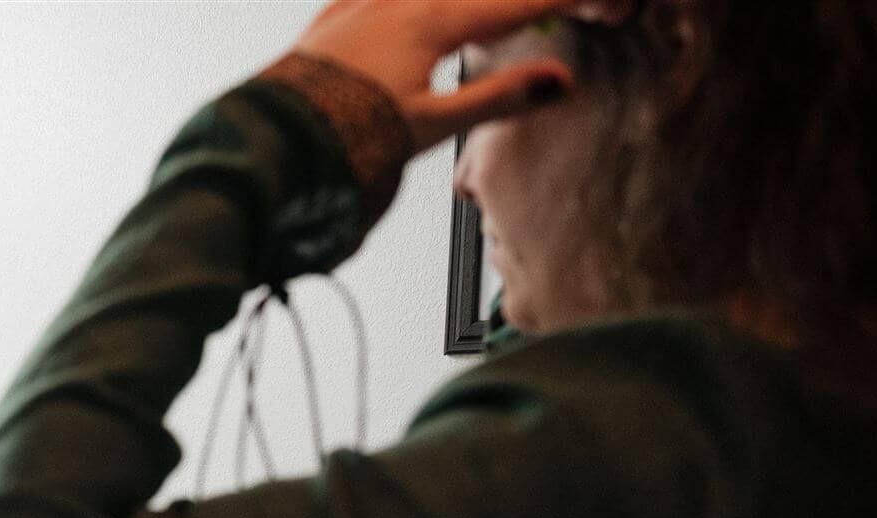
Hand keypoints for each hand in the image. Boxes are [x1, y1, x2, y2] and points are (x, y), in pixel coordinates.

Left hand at [291, 0, 592, 151]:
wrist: (270, 145)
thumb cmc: (342, 139)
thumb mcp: (428, 126)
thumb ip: (496, 98)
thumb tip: (560, 81)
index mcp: (429, 23)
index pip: (517, 3)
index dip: (566, 0)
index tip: (605, 2)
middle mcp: (395, 2)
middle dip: (518, 0)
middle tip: (558, 8)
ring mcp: (360, 6)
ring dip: (469, 4)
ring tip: (484, 18)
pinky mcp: (330, 20)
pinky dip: (407, 1)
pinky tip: (404, 6)